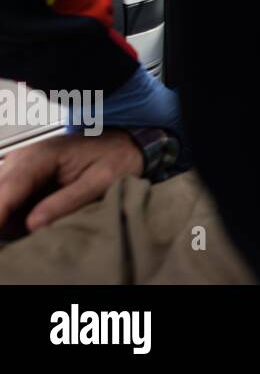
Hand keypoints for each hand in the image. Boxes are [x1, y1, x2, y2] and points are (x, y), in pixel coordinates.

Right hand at [0, 130, 142, 233]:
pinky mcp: (21, 181)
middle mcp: (23, 159)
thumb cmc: (115, 157)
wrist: (124, 143)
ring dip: (7, 217)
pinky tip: (33, 223)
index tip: (1, 235)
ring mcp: (19, 169)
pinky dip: (12, 216)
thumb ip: (68, 201)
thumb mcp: (100, 181)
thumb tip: (33, 224)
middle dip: (3, 217)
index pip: (6, 189)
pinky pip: (6, 202)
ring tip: (35, 230)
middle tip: (18, 238)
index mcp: (41, 156)